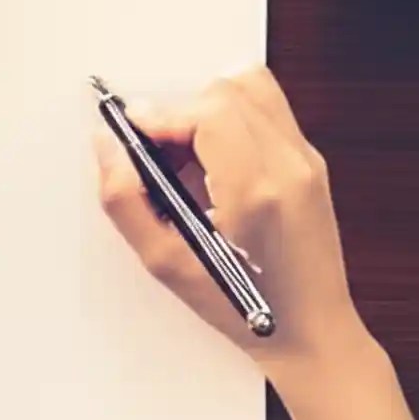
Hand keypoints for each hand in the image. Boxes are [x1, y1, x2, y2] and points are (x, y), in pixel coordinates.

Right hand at [95, 66, 416, 419]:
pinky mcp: (311, 161)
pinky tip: (214, 163)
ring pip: (250, 89)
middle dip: (181, 111)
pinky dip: (232, 119)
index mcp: (257, 190)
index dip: (163, 112)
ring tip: (186, 154)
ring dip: (208, 109)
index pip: (209, 111)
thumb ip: (126, 201)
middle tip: (158, 152)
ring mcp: (306, 159)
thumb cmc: (248, 309)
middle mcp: (290, 164)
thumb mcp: (168, 263)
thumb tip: (107, 149)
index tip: (134, 129)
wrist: (311, 330)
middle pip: (228, 91)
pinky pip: (266, 110)